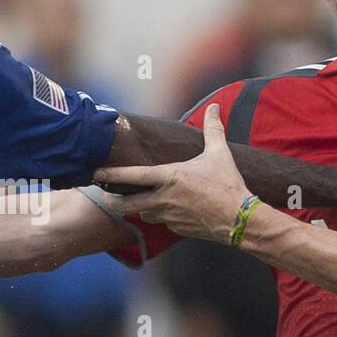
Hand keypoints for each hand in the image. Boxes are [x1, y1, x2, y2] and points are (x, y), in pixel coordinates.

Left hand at [93, 104, 249, 241]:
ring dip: (139, 208)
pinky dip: (161, 216)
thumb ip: (213, 130)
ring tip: (139, 200)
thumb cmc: (227, 185)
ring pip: (143, 213)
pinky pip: (162, 222)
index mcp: (169, 178)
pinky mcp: (177, 229)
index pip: (132, 177)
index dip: (111, 175)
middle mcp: (163, 199)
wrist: (240, 219)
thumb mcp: (219, 154)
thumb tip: (215, 107)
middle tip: (104, 196)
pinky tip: (169, 210)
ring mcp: (168, 217)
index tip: (96, 174)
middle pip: (125, 204)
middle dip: (111, 201)